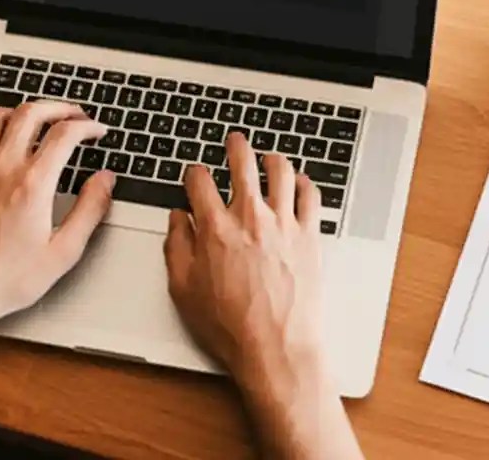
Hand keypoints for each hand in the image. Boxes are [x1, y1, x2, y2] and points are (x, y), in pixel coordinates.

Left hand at [0, 101, 112, 343]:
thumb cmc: (4, 279)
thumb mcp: (63, 252)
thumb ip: (90, 210)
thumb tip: (105, 182)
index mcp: (32, 185)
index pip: (65, 134)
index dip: (87, 126)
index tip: (96, 131)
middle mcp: (2, 170)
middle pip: (31, 113)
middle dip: (59, 108)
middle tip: (73, 115)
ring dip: (23, 110)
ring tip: (39, 117)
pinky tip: (0, 138)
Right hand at [163, 133, 325, 391]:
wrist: (275, 348)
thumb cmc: (230, 326)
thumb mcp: (183, 290)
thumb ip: (177, 248)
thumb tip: (177, 220)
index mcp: (216, 229)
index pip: (200, 182)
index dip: (193, 172)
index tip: (194, 173)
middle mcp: (251, 218)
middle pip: (243, 163)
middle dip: (235, 146)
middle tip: (235, 140)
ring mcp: (284, 224)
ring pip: (282, 172)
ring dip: (273, 159)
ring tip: (269, 157)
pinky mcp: (310, 236)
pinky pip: (311, 197)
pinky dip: (305, 184)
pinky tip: (301, 183)